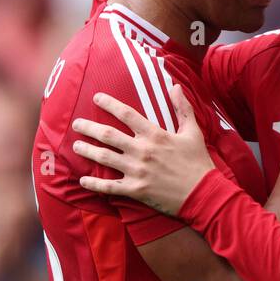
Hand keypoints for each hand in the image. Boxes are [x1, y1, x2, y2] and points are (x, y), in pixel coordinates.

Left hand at [73, 86, 213, 215]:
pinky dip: (94, 185)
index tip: (96, 97)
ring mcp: (137, 171)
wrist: (203, 193)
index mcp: (155, 135)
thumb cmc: (198, 162)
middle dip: (88, 127)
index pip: (126, 113)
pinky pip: (109, 187)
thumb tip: (176, 87)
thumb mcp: (193, 132)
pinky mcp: (136, 190)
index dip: (108, 103)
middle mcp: (142, 150)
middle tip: (76, 124)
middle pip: (107, 135)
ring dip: (87, 150)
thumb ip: (183, 108)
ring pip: (104, 158)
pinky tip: (82, 182)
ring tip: (76, 145)